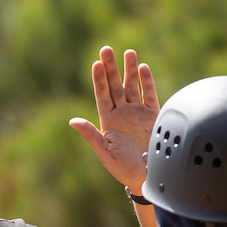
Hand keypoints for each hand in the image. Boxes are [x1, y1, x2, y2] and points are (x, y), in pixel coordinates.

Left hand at [71, 47, 159, 192]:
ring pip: (132, 86)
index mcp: (108, 121)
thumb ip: (91, 135)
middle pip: (115, 86)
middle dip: (111, 68)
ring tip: (127, 52)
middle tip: (106, 49)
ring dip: (129, 70)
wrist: (148, 177)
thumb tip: (73, 121)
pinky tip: (142, 67)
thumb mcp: (105, 153)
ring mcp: (138, 113)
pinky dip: (147, 82)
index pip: (102, 95)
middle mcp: (122, 113)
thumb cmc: (124, 169)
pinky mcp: (154, 116)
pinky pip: (150, 95)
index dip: (99, 80)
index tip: (96, 64)